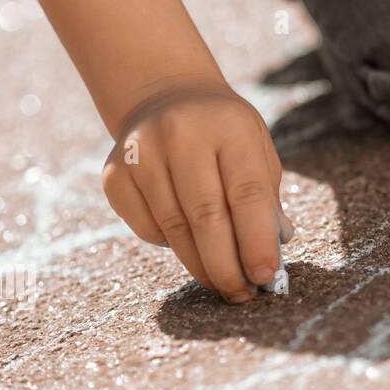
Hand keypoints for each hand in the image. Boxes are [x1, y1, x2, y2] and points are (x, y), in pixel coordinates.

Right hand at [102, 77, 291, 303]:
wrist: (164, 95)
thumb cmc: (224, 133)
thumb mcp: (256, 148)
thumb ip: (266, 197)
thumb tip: (276, 247)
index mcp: (228, 126)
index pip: (247, 192)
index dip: (257, 240)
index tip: (266, 276)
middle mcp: (180, 134)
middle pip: (206, 216)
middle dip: (227, 265)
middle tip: (242, 293)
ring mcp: (140, 153)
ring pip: (174, 229)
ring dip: (201, 265)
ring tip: (222, 281)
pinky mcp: (114, 174)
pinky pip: (147, 228)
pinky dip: (171, 246)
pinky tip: (189, 243)